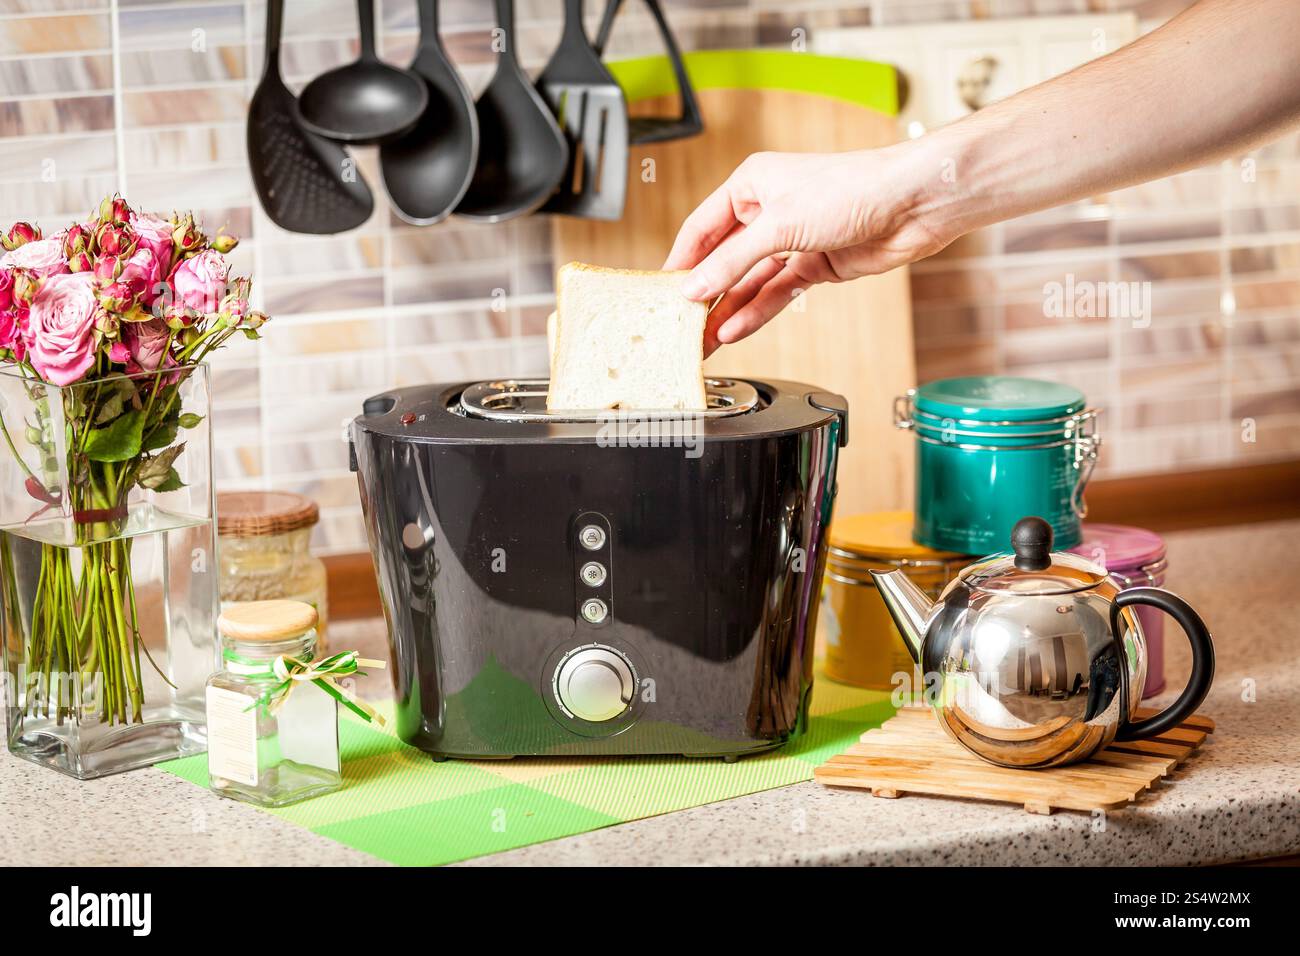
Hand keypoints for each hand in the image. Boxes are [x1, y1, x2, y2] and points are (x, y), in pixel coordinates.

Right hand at [663, 146, 950, 354]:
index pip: (702, 228)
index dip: (681, 261)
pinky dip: (756, 312)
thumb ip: (734, 260)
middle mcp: (769, 211)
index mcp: (752, 184)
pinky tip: (735, 329)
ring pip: (749, 282)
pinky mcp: (815, 266)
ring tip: (703, 339)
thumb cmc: (854, 187)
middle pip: (724, 259)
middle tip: (681, 325)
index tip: (661, 292)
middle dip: (704, 293)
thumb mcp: (781, 224)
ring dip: (728, 309)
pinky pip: (776, 294)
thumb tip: (695, 286)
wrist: (914, 203)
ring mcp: (792, 241)